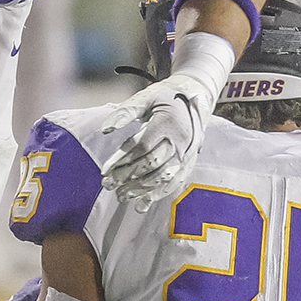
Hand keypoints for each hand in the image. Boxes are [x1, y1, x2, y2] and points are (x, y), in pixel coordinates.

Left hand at [98, 74, 212, 208]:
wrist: (195, 96)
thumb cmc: (165, 97)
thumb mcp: (145, 97)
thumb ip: (126, 111)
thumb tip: (106, 129)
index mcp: (168, 122)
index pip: (142, 146)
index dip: (122, 159)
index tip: (105, 170)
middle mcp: (180, 140)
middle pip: (151, 164)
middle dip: (127, 176)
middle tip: (108, 184)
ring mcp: (186, 153)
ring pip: (162, 177)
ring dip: (140, 189)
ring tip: (120, 195)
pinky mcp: (189, 162)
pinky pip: (174, 183)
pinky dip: (158, 195)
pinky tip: (141, 204)